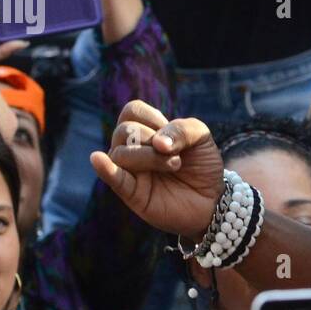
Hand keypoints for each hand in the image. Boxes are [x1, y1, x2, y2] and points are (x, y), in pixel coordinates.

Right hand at [90, 100, 223, 238]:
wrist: (212, 197)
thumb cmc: (202, 164)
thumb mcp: (200, 137)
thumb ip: (182, 129)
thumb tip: (157, 142)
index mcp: (145, 130)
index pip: (131, 111)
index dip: (151, 117)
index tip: (171, 132)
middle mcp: (132, 149)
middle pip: (124, 131)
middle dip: (152, 140)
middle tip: (177, 156)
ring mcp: (129, 171)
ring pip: (120, 154)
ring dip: (151, 157)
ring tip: (175, 166)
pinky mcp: (132, 194)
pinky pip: (113, 179)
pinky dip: (106, 169)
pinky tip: (98, 160)